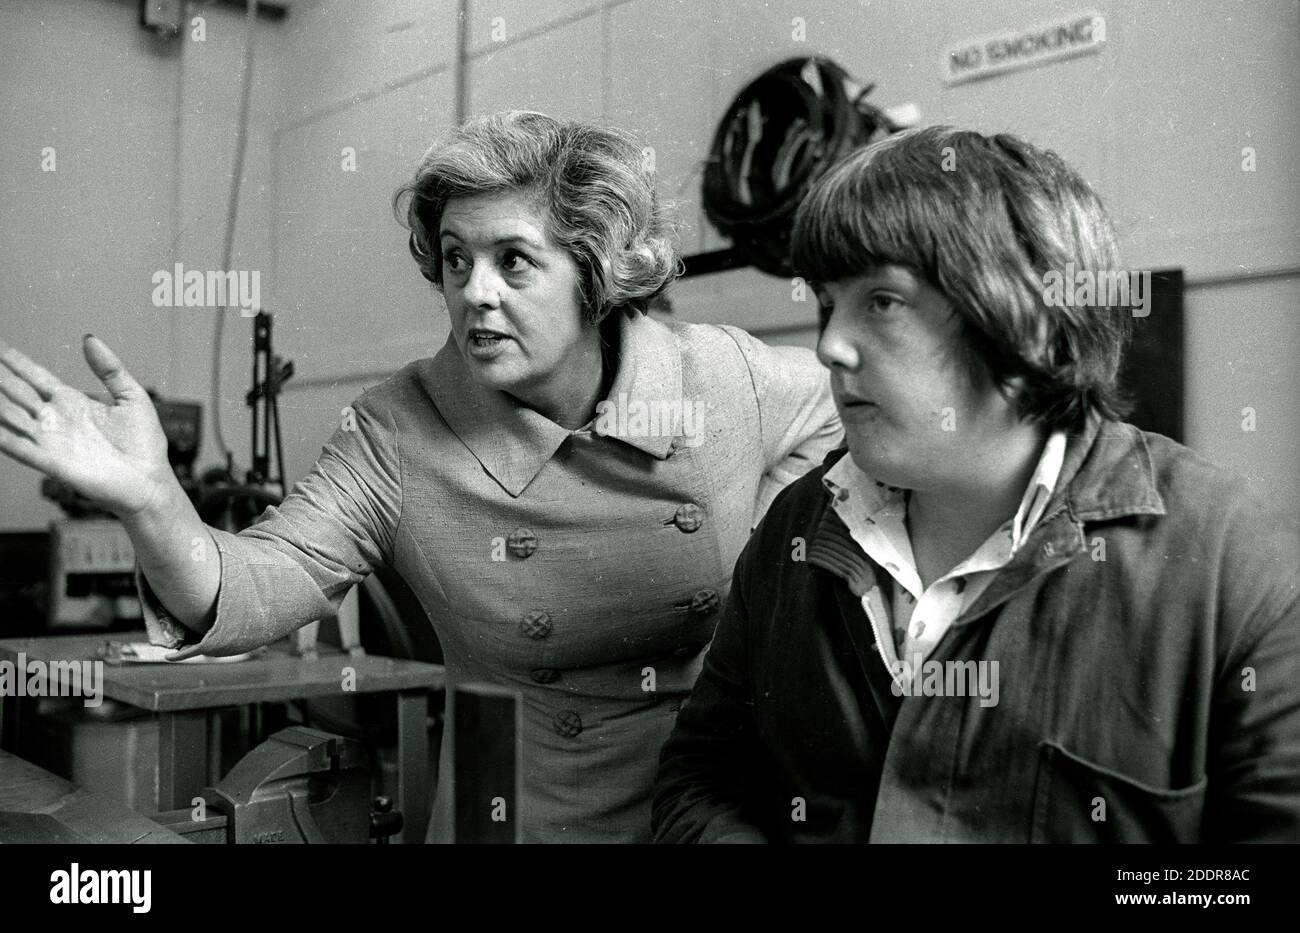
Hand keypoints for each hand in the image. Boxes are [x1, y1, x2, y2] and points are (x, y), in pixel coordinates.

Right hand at [0, 335, 173, 517]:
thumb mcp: (131, 397)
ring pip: (13, 418)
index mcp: (74, 403)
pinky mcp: (53, 463)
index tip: (1, 347)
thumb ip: (110, 369)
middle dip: (1, 379)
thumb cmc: (144, 444)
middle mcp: (57, 420)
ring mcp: (52, 441)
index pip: (37, 378)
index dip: (18, 363)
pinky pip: (21, 448)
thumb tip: (90, 339)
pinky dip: (5, 439)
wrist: (149, 481)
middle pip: (19, 394)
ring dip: (0, 406)